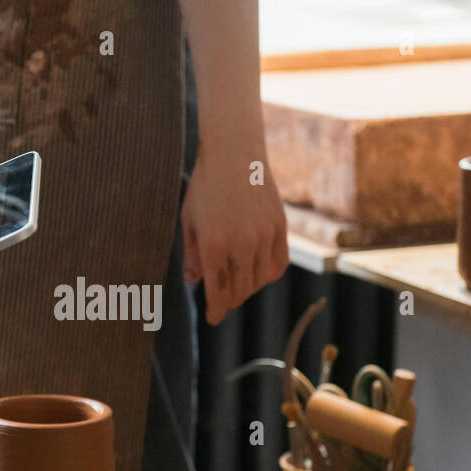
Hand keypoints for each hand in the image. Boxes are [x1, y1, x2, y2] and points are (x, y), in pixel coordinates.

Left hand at [182, 139, 288, 324]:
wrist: (234, 152)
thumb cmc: (205, 185)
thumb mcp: (190, 219)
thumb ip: (192, 254)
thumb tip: (194, 282)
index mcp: (214, 246)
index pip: (218, 292)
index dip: (216, 310)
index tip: (214, 318)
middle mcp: (241, 245)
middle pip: (240, 290)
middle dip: (230, 300)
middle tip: (223, 300)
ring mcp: (264, 236)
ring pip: (260, 280)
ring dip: (248, 288)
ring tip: (238, 284)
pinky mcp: (280, 227)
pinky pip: (278, 263)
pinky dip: (268, 274)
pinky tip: (258, 272)